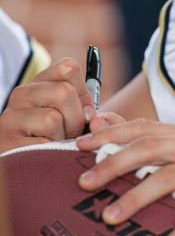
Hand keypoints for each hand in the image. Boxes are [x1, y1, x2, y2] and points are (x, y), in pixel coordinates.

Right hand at [0, 57, 122, 151]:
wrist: (34, 167)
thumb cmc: (66, 141)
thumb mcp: (85, 123)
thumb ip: (104, 117)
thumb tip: (96, 120)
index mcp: (42, 82)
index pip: (68, 68)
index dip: (84, 94)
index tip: (84, 111)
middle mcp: (21, 94)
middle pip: (63, 92)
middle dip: (76, 119)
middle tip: (69, 132)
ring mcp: (10, 117)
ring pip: (52, 119)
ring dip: (62, 138)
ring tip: (56, 143)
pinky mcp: (6, 142)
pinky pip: (41, 143)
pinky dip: (50, 152)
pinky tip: (45, 153)